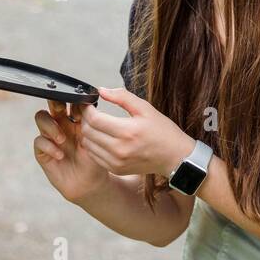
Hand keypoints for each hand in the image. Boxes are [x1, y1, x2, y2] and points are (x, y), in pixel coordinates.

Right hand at [33, 99, 110, 203]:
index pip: (70, 101)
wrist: (90, 184)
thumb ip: (92, 126)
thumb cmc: (96, 161)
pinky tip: (61, 155)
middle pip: (52, 104)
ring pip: (41, 117)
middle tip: (61, 109)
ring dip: (50, 125)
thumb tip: (90, 108)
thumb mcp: (98, 141)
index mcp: (76, 119)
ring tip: (62, 139)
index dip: (72, 99)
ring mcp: (51, 137)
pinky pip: (39, 141)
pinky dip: (49, 146)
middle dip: (55, 102)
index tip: (79, 106)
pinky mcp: (44, 152)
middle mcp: (62, 125)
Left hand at [78, 87, 195, 177]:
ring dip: (87, 132)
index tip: (88, 104)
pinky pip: (94, 156)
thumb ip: (122, 96)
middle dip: (84, 119)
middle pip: (88, 132)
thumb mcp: (145, 108)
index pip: (94, 119)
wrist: (174, 157)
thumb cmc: (162, 131)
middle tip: (89, 112)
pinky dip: (93, 145)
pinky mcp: (116, 169)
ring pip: (88, 144)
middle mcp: (120, 149)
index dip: (87, 109)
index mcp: (127, 132)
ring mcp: (116, 162)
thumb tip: (101, 90)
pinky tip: (100, 137)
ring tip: (94, 123)